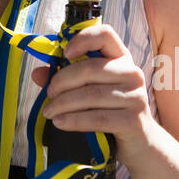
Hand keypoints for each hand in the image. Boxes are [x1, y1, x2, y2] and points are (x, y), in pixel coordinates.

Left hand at [30, 24, 154, 169]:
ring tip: (49, 112)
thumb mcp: (91, 89)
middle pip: (90, 68)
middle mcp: (131, 73)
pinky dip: (73, 120)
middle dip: (62, 81)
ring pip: (91, 95)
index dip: (83, 39)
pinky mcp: (132, 120)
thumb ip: (65, 78)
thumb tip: (37, 73)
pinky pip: (97, 118)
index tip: (65, 53)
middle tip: (49, 94)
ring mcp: (135, 96)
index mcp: (121, 58)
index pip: (105, 35)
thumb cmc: (111, 110)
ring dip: (63, 104)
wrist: (140, 143)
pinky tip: (60, 122)